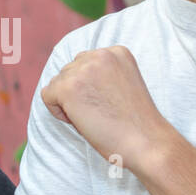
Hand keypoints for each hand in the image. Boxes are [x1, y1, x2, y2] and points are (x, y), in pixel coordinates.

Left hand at [40, 46, 169, 170]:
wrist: (147, 143)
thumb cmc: (136, 123)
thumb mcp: (123, 84)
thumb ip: (103, 74)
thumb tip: (73, 78)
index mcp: (117, 51)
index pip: (86, 63)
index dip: (91, 87)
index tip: (109, 103)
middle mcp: (100, 54)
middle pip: (70, 71)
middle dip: (78, 93)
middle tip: (102, 113)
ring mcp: (83, 70)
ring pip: (58, 83)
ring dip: (69, 103)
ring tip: (94, 117)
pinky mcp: (68, 88)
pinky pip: (48, 96)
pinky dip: (58, 112)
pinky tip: (81, 121)